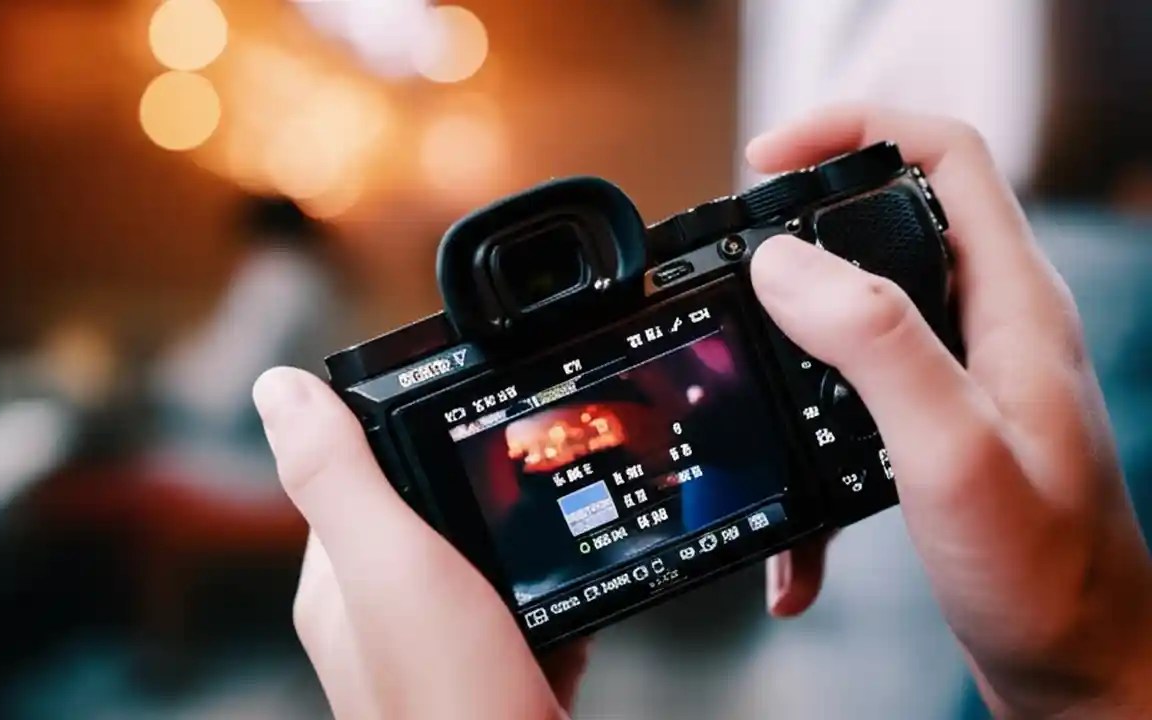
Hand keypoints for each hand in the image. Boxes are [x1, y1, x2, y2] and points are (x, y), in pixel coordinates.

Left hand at [253, 367, 587, 718]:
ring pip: (482, 567)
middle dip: (479, 496)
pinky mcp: (494, 678)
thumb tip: (278, 387)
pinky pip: (523, 619)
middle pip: (430, 517)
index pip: (357, 477)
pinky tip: (570, 608)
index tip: (456, 414)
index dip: (403, 439)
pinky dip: (551, 606)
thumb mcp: (391, 565)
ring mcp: (440, 653)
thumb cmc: (449, 699)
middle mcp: (381, 618)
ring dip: (520, 550)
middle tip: (528, 477)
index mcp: (340, 582)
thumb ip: (338, 476)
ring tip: (556, 539)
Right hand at [750, 105, 1151, 716]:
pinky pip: (854, 398)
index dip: (852, 130)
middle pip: (891, 216)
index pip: (943, 156)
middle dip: (804, 223)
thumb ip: (875, 344)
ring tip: (745, 364)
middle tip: (735, 258)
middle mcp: (989, 325)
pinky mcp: (938, 429)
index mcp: (1009, 303)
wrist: (1081, 672)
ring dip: (794, 334)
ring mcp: (964, 377)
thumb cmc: (1045, 577)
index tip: (765, 161)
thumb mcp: (951, 450)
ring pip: (862, 308)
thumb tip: (784, 262)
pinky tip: (796, 535)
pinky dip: (809, 442)